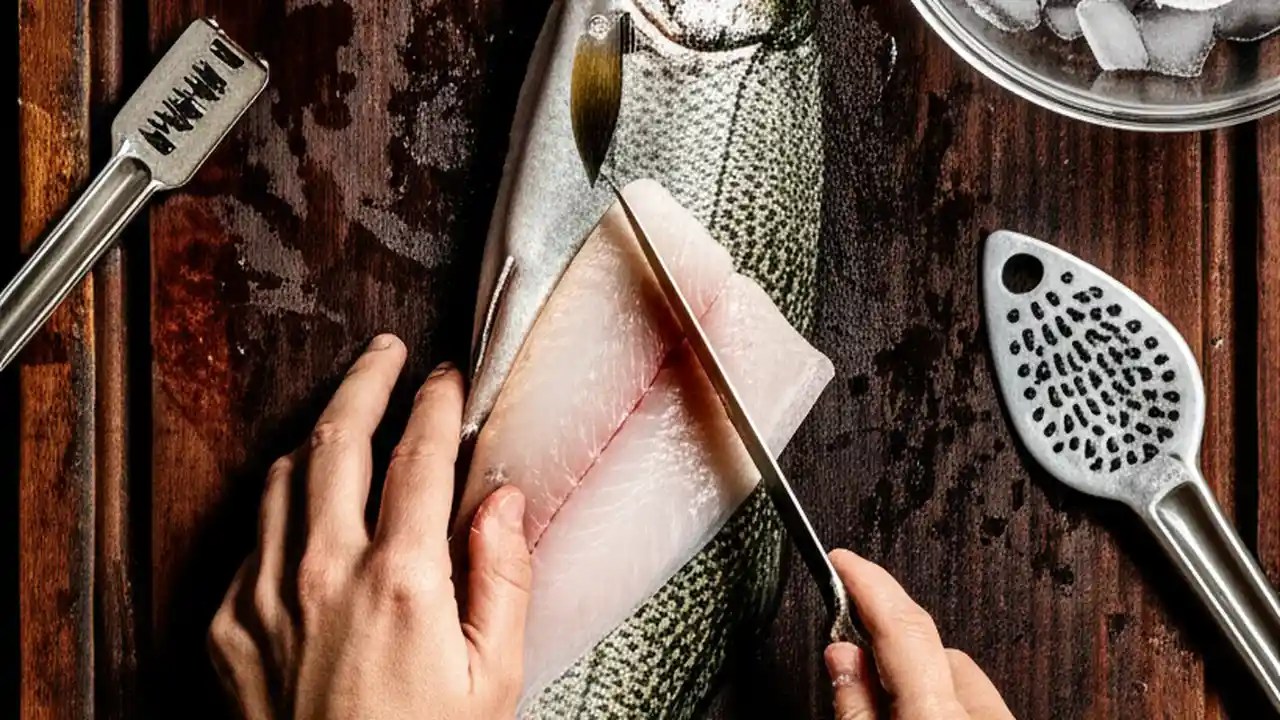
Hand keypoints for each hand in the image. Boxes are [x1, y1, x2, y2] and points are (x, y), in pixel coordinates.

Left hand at [207, 334, 532, 718]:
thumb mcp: (493, 676)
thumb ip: (502, 577)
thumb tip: (501, 503)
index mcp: (400, 581)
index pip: (418, 456)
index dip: (435, 403)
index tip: (446, 379)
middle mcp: (322, 572)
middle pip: (337, 438)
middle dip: (365, 380)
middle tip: (387, 354)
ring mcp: (263, 594)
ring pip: (282, 476)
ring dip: (319, 434)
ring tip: (346, 418)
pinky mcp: (225, 622)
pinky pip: (252, 534)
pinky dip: (283, 504)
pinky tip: (307, 508)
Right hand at [825, 550, 1013, 719]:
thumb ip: (855, 710)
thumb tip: (843, 656)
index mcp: (938, 718)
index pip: (904, 627)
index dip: (870, 585)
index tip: (844, 561)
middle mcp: (985, 715)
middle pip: (938, 654)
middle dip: (898, 660)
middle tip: (859, 681)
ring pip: (963, 682)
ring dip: (928, 691)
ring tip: (895, 718)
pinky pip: (982, 707)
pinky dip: (953, 710)